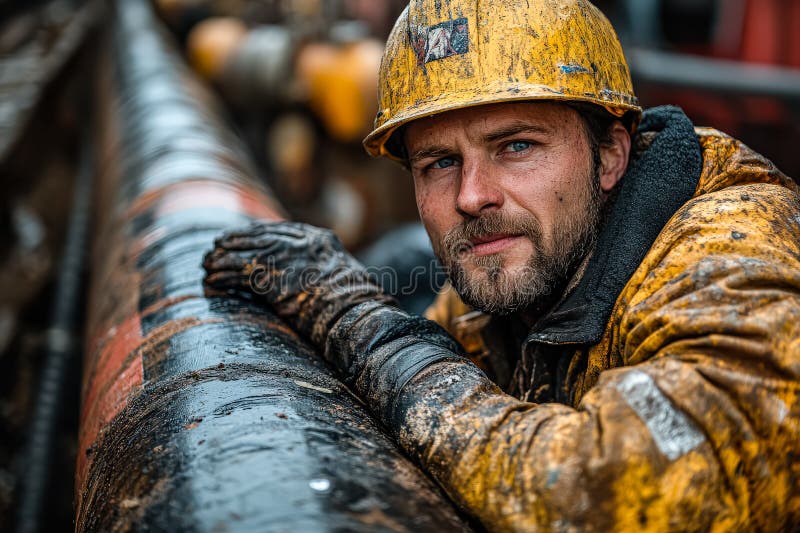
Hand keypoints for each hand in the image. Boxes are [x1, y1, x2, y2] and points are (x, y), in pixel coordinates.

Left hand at [203, 221, 394, 345]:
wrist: (355, 314)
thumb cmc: (352, 303)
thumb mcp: (340, 275)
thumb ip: (320, 266)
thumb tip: (303, 273)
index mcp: (319, 239)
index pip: (281, 229)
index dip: (257, 231)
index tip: (241, 235)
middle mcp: (300, 244)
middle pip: (258, 236)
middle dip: (235, 240)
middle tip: (217, 245)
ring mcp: (287, 259)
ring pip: (245, 253)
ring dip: (222, 260)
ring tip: (207, 265)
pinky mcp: (273, 279)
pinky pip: (239, 275)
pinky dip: (222, 278)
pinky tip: (211, 282)